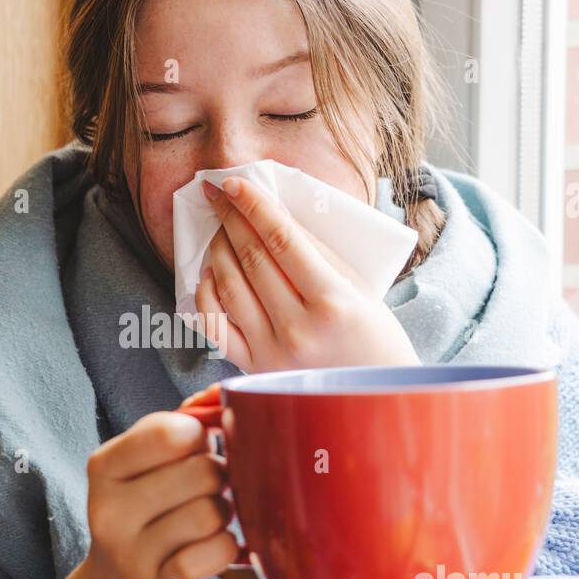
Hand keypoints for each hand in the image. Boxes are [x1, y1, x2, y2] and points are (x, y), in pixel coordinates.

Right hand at [80, 410, 238, 578]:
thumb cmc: (147, 513)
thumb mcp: (142, 466)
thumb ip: (177, 428)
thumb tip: (226, 398)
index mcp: (103, 466)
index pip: (171, 431)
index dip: (200, 437)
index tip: (195, 450)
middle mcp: (108, 509)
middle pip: (202, 472)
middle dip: (218, 478)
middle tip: (208, 491)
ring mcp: (130, 553)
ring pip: (212, 512)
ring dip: (224, 514)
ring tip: (208, 520)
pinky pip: (217, 551)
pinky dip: (226, 548)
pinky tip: (212, 549)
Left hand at [194, 175, 419, 372]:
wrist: (373, 395)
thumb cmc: (373, 335)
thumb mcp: (357, 286)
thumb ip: (316, 251)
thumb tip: (272, 215)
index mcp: (332, 301)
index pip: (281, 239)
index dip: (253, 206)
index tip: (233, 183)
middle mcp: (298, 328)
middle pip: (251, 259)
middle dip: (230, 220)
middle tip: (218, 197)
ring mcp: (272, 352)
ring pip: (229, 287)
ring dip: (216, 251)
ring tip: (218, 231)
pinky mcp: (255, 368)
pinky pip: (216, 326)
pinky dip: (206, 294)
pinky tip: (209, 274)